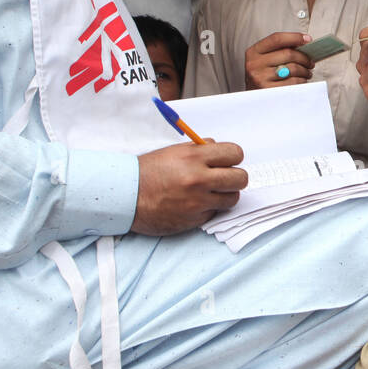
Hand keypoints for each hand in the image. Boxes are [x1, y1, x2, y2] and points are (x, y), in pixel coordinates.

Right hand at [132, 140, 246, 234]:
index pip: (235, 153)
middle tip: (223, 178)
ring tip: (210, 191)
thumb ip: (200, 149)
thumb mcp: (174, 151)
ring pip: (233, 198)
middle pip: (241, 178)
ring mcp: (197, 201)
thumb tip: (220, 149)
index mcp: (194, 157)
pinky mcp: (195, 219)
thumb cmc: (149, 172)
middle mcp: (198, 179)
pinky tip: (195, 203)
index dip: (232, 157)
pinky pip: (216, 212)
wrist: (126, 196)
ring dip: (225, 194)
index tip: (227, 161)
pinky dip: (210, 208)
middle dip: (234, 177)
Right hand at [245, 32, 312, 88]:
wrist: (252, 102)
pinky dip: (302, 81)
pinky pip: (293, 82)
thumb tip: (303, 43)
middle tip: (310, 62)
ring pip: (293, 68)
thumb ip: (279, 50)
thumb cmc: (263, 78)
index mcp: (253, 52)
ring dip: (305, 70)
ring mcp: (261, 78)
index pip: (276, 39)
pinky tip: (301, 81)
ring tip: (307, 73)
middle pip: (288, 53)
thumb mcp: (264, 61)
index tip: (308, 39)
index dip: (294, 37)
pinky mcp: (270, 91)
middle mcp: (255, 64)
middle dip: (304, 57)